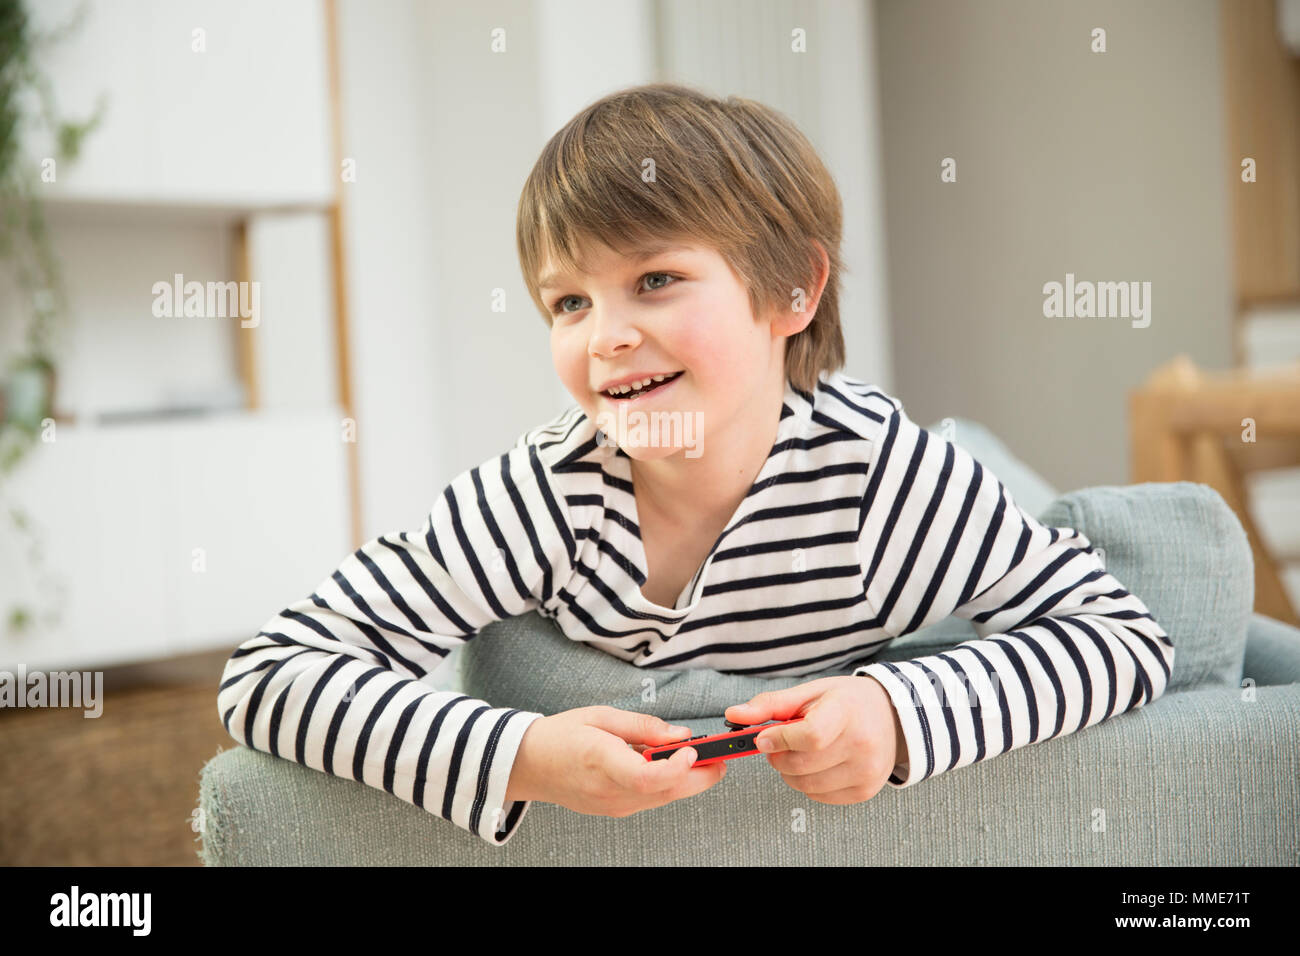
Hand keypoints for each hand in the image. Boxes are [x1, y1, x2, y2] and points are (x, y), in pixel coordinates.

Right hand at [504, 706, 727, 816]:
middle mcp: (609, 791)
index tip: (693, 749)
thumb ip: (643, 726)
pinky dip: (668, 784)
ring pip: (664, 799)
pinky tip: (671, 765)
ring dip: (688, 780)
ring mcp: (613, 806)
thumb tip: (680, 735)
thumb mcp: (601, 716)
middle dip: (701, 776)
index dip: (677, 767)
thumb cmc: (561, 736)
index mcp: (601, 761)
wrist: (529, 765)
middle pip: (666, 793)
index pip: (647, 778)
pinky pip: (651, 800)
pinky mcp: (615, 810)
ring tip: (700, 756)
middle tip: (721, 756)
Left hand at [725, 676, 906, 804]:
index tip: (764, 738)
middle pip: (801, 765)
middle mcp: (862, 745)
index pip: (809, 736)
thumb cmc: (846, 702)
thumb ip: (770, 704)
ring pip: (806, 785)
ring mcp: (866, 772)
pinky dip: (807, 783)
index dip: (779, 740)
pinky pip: (818, 796)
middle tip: (778, 743)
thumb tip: (732, 715)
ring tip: (800, 752)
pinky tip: (817, 764)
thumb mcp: (810, 692)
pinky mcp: (864, 791)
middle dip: (778, 756)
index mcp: (847, 713)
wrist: (891, 716)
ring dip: (790, 771)